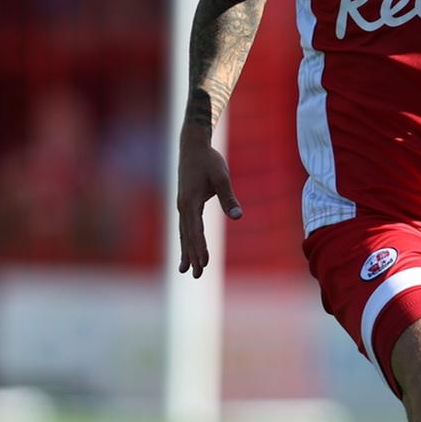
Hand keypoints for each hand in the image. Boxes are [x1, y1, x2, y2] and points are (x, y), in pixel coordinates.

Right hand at [176, 131, 240, 278]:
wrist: (192, 145)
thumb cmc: (208, 160)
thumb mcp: (221, 178)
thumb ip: (229, 197)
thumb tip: (238, 216)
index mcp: (190, 202)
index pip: (196, 231)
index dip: (200, 248)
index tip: (204, 264)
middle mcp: (182, 207)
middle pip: (187, 236)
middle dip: (192, 256)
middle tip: (196, 276)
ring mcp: (181, 206)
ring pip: (183, 234)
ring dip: (186, 252)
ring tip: (185, 271)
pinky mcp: (184, 204)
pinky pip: (184, 227)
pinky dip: (185, 240)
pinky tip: (186, 250)